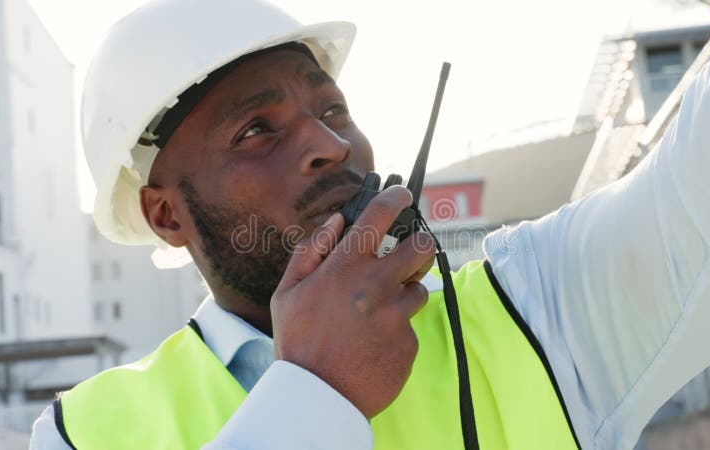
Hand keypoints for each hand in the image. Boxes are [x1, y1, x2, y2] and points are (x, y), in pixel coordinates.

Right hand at [271, 186, 436, 417]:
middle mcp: (376, 286)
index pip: (380, 217)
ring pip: (418, 290)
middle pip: (422, 247)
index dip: (395, 198)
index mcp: (345, 268)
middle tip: (406, 256)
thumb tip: (337, 221)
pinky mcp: (410, 343)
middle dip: (418, 246)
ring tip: (373, 317)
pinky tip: (373, 345)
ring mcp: (397, 316)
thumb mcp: (287, 293)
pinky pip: (410, 328)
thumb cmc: (298, 343)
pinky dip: (395, 332)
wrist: (318, 399)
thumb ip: (311, 251)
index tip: (402, 195)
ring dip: (402, 296)